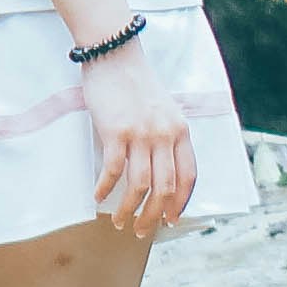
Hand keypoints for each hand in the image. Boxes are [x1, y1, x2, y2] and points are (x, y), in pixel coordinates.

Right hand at [81, 40, 195, 235]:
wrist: (116, 56)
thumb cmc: (137, 85)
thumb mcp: (164, 110)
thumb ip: (166, 138)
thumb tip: (161, 173)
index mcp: (181, 131)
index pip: (188, 176)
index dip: (180, 203)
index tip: (171, 220)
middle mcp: (165, 134)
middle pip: (165, 188)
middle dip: (153, 216)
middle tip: (142, 231)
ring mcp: (142, 133)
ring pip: (140, 185)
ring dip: (129, 210)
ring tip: (119, 222)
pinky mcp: (116, 131)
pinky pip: (114, 170)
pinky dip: (105, 188)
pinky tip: (98, 197)